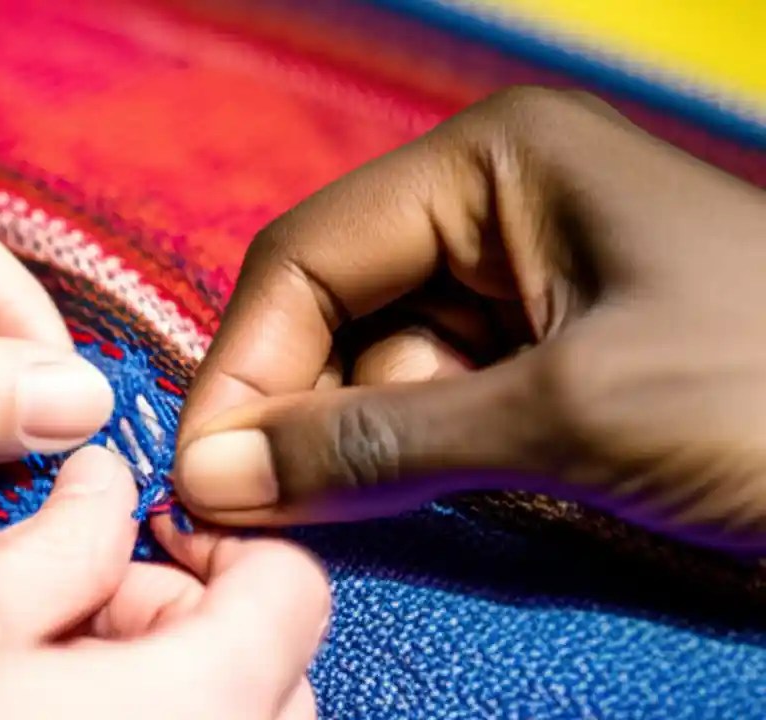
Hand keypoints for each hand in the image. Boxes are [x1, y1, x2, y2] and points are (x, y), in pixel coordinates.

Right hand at [0, 447, 328, 719]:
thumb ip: (52, 547)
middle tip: (69, 614)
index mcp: (192, 712)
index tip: (151, 533)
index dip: (221, 540)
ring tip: (40, 686)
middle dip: (178, 621)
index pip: (290, 590)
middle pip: (273, 672)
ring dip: (160, 690)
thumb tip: (99, 488)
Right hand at [173, 87, 765, 553]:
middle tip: (256, 516)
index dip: (245, 365)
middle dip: (299, 413)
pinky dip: (414, 466)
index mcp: (496, 164)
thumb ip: (377, 444)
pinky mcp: (551, 364)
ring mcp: (526, 289)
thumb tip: (215, 474)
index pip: (311, 255)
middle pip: (338, 313)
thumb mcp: (568, 414)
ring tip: (361, 515)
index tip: (205, 477)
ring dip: (360, 450)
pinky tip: (425, 504)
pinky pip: (438, 411)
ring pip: (381, 373)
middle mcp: (497, 210)